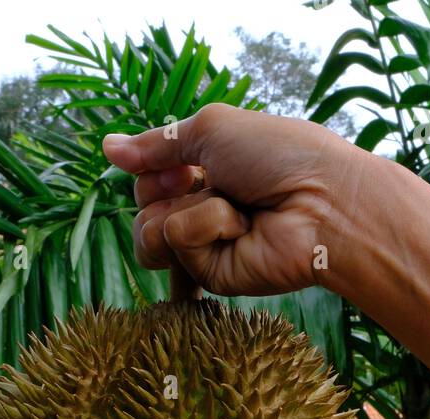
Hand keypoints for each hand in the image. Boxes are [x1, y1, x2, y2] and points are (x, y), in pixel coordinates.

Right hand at [103, 104, 363, 296]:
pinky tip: (239, 229)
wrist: (322, 202)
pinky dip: (204, 225)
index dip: (157, 167)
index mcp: (206, 177)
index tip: (190, 162)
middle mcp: (202, 214)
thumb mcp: (213, 130)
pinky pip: (176, 242)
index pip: (147, 180)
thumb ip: (157, 144)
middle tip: (211, 183)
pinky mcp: (210, 277)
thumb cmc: (282, 158)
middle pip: (142, 210)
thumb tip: (107, 147)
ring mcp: (205, 250)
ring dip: (183, 208)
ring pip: (146, 233)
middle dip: (166, 189)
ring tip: (228, 210)